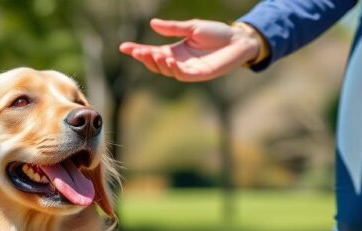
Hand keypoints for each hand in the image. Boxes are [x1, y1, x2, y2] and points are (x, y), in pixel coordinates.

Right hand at [119, 18, 261, 81]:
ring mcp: (188, 70)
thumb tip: (152, 24)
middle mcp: (179, 62)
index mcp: (175, 50)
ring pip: (167, 71)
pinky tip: (170, 60)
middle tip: (137, 51)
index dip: (138, 50)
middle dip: (145, 58)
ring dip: (158, 63)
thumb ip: (173, 28)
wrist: (238, 40)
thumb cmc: (216, 33)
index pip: (152, 52)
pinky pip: (182, 75)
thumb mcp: (192, 27)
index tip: (123, 47)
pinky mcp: (199, 75)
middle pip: (156, 63)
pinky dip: (174, 69)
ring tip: (154, 53)